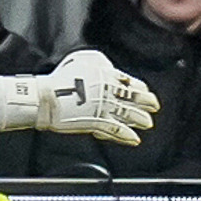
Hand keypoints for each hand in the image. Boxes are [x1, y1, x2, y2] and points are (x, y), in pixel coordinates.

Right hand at [0, 49, 159, 143]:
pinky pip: (116, 130)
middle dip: (146, 102)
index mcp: (105, 75)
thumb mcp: (80, 60)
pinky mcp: (96, 122)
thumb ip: (98, 62)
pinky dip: (127, 135)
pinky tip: (135, 139)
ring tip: (148, 123)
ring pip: (128, 114)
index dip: (139, 87)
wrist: (46, 97)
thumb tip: (109, 66)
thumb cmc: (59, 78)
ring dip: (140, 119)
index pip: (128, 82)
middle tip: (154, 106)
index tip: (145, 90)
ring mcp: (103, 107)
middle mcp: (108, 91)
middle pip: (133, 97)